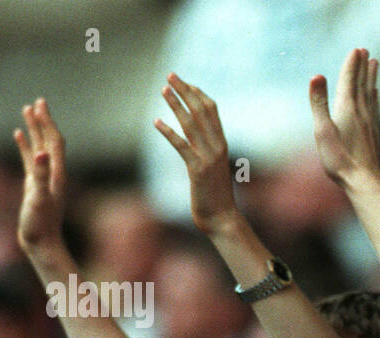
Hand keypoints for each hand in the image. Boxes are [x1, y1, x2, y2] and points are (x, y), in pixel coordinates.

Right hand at [14, 99, 67, 256]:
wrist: (41, 243)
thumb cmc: (40, 223)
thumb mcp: (39, 198)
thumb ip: (41, 175)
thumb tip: (42, 154)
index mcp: (57, 174)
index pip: (54, 142)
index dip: (48, 123)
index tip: (40, 104)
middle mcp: (53, 174)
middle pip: (49, 141)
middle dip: (43, 121)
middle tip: (37, 101)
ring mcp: (43, 178)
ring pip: (39, 147)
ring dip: (34, 130)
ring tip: (26, 111)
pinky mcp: (34, 185)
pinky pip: (30, 159)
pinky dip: (25, 146)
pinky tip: (18, 135)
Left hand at [154, 74, 240, 235]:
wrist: (222, 219)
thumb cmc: (216, 196)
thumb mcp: (213, 169)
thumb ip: (207, 153)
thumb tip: (195, 142)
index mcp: (222, 144)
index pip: (212, 110)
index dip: (197, 94)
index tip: (184, 83)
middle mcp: (217, 147)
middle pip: (201, 110)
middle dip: (185, 91)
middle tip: (170, 76)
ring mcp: (208, 158)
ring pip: (191, 124)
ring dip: (176, 104)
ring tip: (163, 90)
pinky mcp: (197, 170)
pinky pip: (181, 147)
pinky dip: (169, 133)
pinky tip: (156, 122)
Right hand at [310, 48, 379, 187]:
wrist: (364, 182)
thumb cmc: (339, 160)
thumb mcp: (322, 130)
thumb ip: (318, 103)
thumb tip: (316, 75)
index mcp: (347, 109)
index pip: (349, 80)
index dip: (351, 64)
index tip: (356, 49)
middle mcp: (361, 112)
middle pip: (362, 83)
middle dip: (362, 66)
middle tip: (365, 50)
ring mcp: (370, 123)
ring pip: (371, 93)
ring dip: (371, 77)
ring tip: (375, 63)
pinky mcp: (374, 133)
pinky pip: (374, 107)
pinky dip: (374, 95)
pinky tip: (375, 95)